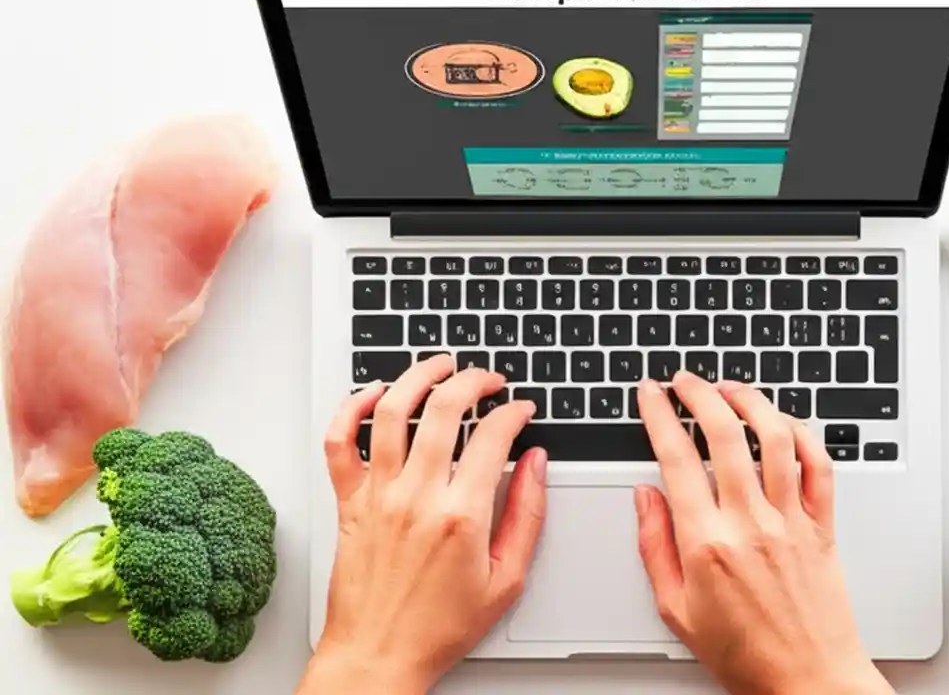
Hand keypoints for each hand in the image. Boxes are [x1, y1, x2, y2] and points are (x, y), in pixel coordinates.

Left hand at [296, 356, 546, 693]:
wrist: (378, 655)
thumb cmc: (438, 627)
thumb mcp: (506, 579)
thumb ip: (527, 514)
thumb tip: (537, 465)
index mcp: (462, 516)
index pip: (493, 436)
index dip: (514, 412)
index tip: (521, 410)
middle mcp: (417, 497)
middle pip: (445, 408)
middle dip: (474, 380)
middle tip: (488, 379)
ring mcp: (378, 495)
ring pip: (393, 410)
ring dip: (418, 376)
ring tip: (439, 365)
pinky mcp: (349, 502)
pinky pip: (340, 441)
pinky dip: (352, 408)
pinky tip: (373, 394)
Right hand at [634, 373, 893, 694]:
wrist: (808, 681)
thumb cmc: (745, 655)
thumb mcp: (676, 610)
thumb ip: (655, 547)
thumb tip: (645, 497)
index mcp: (707, 544)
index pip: (676, 458)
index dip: (659, 415)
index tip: (650, 394)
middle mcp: (751, 524)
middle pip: (725, 433)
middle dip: (699, 393)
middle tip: (684, 380)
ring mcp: (791, 521)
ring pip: (775, 437)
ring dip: (750, 401)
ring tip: (730, 388)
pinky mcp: (823, 527)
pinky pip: (819, 466)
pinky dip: (803, 434)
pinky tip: (783, 422)